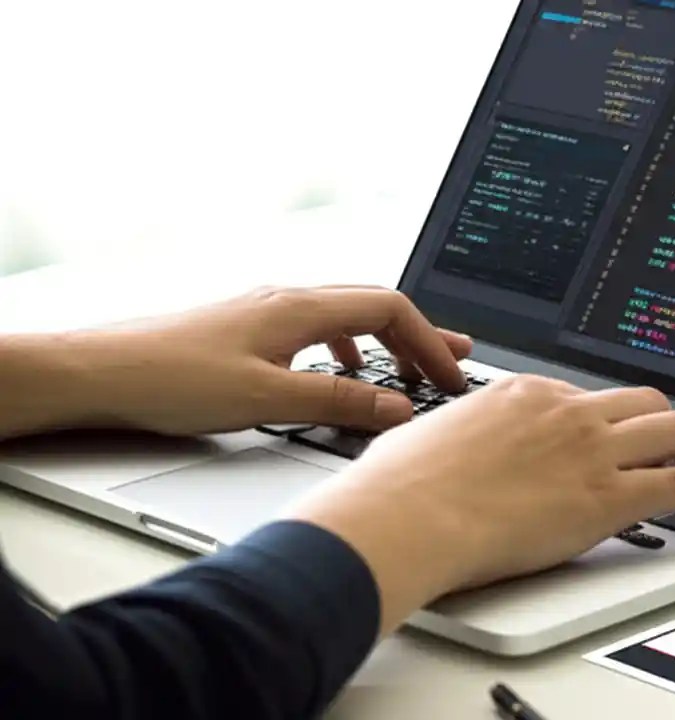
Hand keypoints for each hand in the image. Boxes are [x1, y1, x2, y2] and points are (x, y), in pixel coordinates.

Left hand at [72, 286, 472, 435]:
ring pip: (344, 317)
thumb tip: (398, 409)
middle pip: (373, 307)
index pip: (389, 309)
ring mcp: (265, 313)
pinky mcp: (246, 331)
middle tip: (452, 364)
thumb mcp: (268, 400)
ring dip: (383, 343)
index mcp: (299, 308)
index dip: (429, 342)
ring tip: (405, 371)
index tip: (450, 377)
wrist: (99, 373)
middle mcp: (286, 301)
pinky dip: (345, 349)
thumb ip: (339, 403)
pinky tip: (338, 372)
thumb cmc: (172, 379)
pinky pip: (315, 329)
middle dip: (418, 337)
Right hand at [286, 376, 674, 634]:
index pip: (588, 398)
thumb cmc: (403, 483)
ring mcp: (591, 450)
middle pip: (641, 402)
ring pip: (671, 430)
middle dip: (664, 421)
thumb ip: (465, 431)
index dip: (608, 421)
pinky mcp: (607, 496)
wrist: (407, 516)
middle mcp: (565, 412)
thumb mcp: (434, 430)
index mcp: (524, 392)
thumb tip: (457, 442)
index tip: (614, 436)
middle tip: (673, 442)